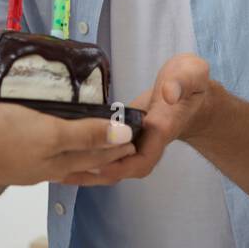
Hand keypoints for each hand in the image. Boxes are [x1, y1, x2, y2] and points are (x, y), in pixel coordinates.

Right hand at [0, 103, 134, 187]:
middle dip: (102, 155)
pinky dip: (54, 153)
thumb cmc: (3, 134)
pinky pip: (40, 157)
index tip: (135, 139)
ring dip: (79, 156)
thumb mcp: (50, 131)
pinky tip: (47, 149)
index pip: (96, 156)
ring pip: (61, 162)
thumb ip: (85, 134)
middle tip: (121, 146)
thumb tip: (124, 136)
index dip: (116, 147)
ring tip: (91, 152)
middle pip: (80, 163)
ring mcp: (23, 167)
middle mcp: (44, 169)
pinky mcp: (5, 158)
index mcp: (58, 162)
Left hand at [63, 53, 213, 186]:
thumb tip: (169, 93)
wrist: (192, 96)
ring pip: (113, 167)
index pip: (143, 157)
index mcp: (163, 129)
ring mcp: (136, 143)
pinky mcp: (125, 139)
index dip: (120, 164)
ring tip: (56, 172)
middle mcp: (148, 143)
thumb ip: (182, 82)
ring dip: (87, 172)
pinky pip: (108, 155)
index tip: (96, 163)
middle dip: (95, 174)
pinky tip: (64, 158)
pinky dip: (88, 160)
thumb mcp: (191, 73)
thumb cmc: (190, 81)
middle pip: (123, 170)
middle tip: (63, 172)